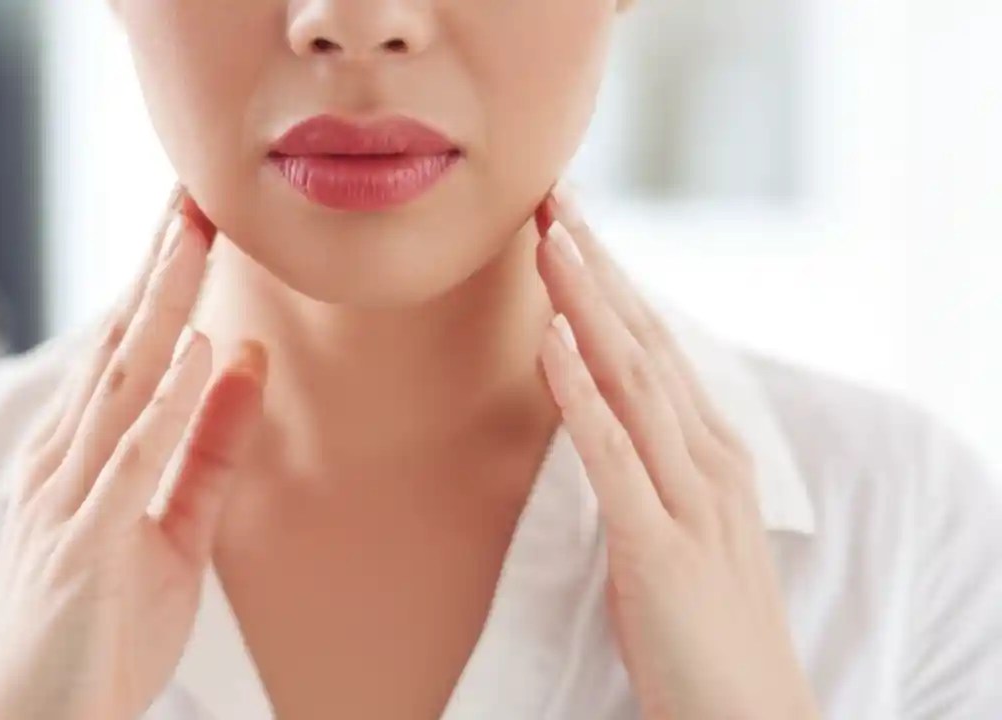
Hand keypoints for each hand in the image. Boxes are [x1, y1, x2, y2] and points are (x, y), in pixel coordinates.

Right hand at [0, 186, 267, 719]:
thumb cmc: (95, 633)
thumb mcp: (172, 530)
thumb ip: (209, 446)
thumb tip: (243, 360)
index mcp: (81, 456)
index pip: (125, 350)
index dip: (160, 282)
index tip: (194, 220)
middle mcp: (66, 463)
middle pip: (118, 346)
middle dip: (157, 268)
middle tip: (192, 192)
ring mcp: (69, 499)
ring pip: (119, 382)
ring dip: (158, 305)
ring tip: (191, 234)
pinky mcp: (86, 545)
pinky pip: (131, 460)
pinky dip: (163, 401)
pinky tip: (193, 350)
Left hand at [534, 190, 818, 719]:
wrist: (750, 715)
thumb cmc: (703, 625)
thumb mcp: (676, 522)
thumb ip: (647, 464)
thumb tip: (598, 409)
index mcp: (708, 450)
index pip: (654, 345)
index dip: (612, 280)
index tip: (572, 222)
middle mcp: (706, 457)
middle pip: (644, 341)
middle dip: (598, 266)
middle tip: (555, 196)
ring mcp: (688, 498)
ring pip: (632, 378)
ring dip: (588, 303)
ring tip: (551, 239)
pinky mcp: (659, 545)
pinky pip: (613, 455)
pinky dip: (581, 391)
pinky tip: (553, 341)